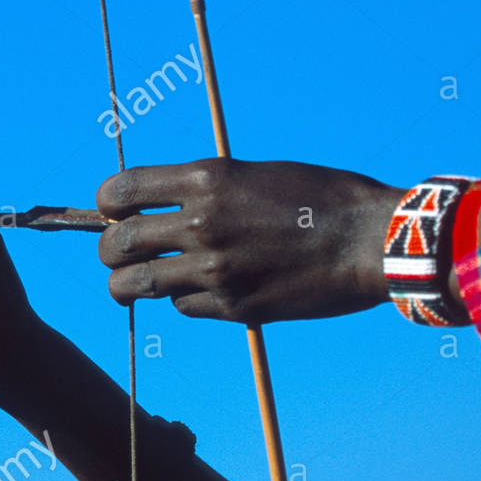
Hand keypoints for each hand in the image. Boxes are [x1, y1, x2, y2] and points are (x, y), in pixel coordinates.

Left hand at [96, 157, 403, 322]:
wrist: (373, 240)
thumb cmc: (321, 198)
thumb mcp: (255, 174)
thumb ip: (203, 189)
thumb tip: (156, 207)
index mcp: (207, 180)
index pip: (121, 190)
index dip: (107, 203)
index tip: (112, 212)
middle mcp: (202, 223)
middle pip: (116, 244)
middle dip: (108, 251)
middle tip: (114, 255)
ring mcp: (215, 269)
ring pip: (135, 285)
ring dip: (124, 286)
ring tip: (126, 287)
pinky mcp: (233, 305)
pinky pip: (181, 307)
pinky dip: (180, 301)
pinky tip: (195, 293)